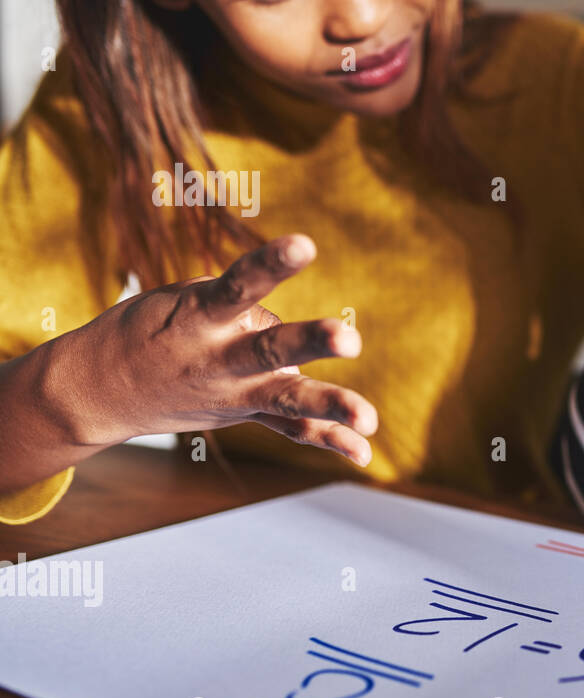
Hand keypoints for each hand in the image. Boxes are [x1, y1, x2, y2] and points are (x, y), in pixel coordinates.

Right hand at [47, 234, 377, 465]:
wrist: (97, 391)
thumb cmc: (153, 328)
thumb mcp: (187, 301)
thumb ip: (244, 311)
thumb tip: (296, 344)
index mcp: (201, 316)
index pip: (239, 283)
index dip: (270, 264)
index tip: (304, 244)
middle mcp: (220, 358)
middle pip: (270, 348)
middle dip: (311, 341)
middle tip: (350, 338)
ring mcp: (234, 392)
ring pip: (287, 398)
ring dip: (330, 404)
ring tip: (371, 419)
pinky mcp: (245, 413)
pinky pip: (290, 429)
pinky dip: (329, 438)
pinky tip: (364, 453)